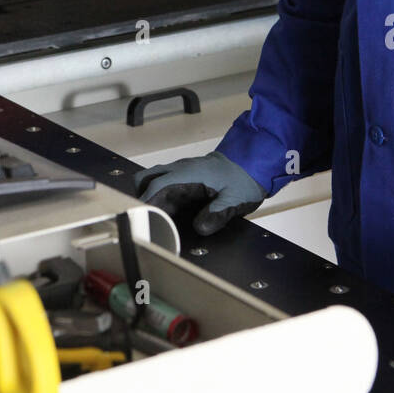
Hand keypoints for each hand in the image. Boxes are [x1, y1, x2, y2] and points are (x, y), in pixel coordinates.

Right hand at [133, 151, 266, 234]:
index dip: (145, 201)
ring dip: (151, 200)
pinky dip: (160, 201)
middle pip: (146, 179)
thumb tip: (199, 228)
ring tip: (155, 224)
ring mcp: (182, 174)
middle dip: (140, 198)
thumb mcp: (234, 199)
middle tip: (145, 221)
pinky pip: (165, 188)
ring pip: (154, 183)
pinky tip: (168, 218)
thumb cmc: (244, 178)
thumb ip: (217, 214)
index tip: (139, 218)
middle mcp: (180, 171)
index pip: (157, 185)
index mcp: (188, 173)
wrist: (254, 164)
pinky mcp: (186, 180)